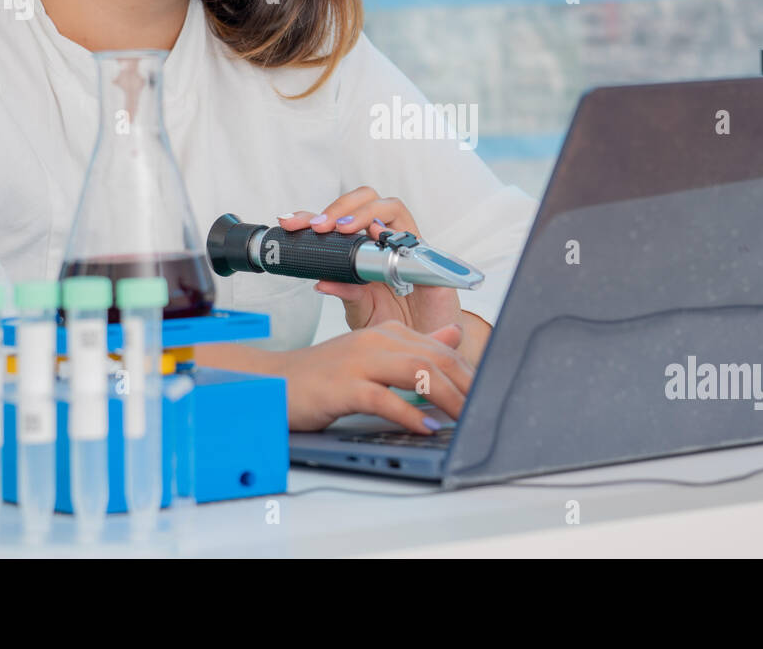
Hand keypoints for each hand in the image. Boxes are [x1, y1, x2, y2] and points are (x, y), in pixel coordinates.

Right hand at [275, 321, 473, 432]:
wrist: (273, 382)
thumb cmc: (324, 376)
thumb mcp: (373, 355)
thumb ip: (414, 346)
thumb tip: (453, 335)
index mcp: (387, 334)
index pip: (442, 350)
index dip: (470, 374)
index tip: (489, 396)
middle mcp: (376, 342)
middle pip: (436, 359)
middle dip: (467, 386)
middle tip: (486, 410)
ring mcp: (359, 361)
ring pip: (418, 373)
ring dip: (448, 399)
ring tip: (466, 419)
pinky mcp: (343, 386)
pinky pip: (384, 398)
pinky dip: (409, 414)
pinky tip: (424, 427)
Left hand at [278, 186, 463, 334]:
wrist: (432, 343)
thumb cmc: (399, 325)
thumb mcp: (363, 313)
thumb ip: (346, 295)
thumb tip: (320, 282)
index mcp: (365, 251)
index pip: (338, 222)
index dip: (313, 216)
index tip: (289, 224)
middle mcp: (386, 242)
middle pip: (365, 201)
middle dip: (338, 206)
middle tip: (318, 226)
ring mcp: (409, 247)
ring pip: (390, 207)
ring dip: (363, 212)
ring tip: (342, 227)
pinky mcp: (431, 260)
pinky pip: (415, 238)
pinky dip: (396, 233)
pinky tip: (379, 237)